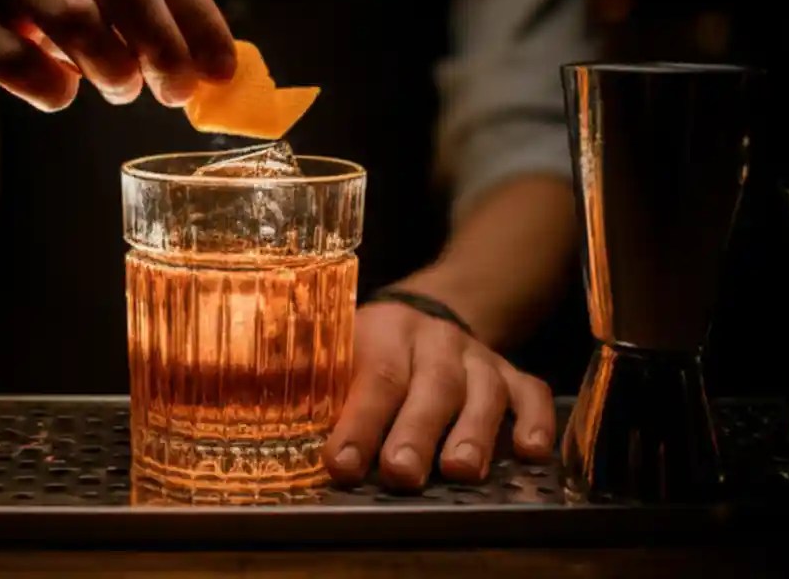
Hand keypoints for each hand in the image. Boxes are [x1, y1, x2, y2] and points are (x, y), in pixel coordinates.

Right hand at [0, 0, 234, 110]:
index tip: (220, 71)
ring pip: (76, 19)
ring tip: (121, 89)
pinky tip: (61, 93)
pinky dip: (51, 89)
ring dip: (112, 70)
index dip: (201, 20)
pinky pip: (18, 61)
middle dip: (163, 49)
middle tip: (176, 91)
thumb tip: (218, 69)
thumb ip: (160, 14)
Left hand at [323, 301, 555, 489]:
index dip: (359, 422)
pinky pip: (531, 393)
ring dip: (473, 432)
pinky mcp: (513, 375)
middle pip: (432, 384)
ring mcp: (478, 357)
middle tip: (402, 474)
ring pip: (483, 390)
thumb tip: (253, 396)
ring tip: (461, 471)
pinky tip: (530, 451)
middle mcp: (437, 341)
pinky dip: (536, 420)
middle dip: (416, 432)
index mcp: (385, 332)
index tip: (341, 464)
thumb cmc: (371, 352)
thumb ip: (306, 380)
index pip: (375, 376)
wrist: (427, 315)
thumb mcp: (335, 352)